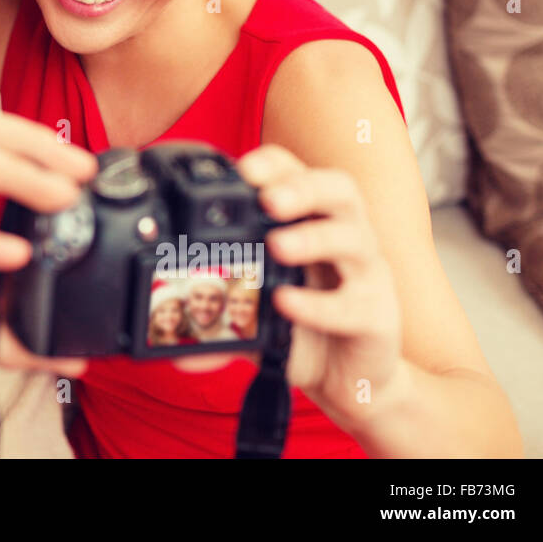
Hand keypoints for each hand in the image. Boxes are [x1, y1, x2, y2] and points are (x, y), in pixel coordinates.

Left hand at [229, 143, 404, 430]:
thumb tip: (164, 323)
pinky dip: (319, 304)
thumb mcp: (253, 311)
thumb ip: (213, 311)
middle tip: (267, 199)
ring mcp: (367, 275)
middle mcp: (345, 237)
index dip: (274, 164)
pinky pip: (355, 305)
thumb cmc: (301, 325)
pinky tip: (288, 303)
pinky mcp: (378, 318)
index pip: (298, 172)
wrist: (349, 377)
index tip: (241, 169)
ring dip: (314, 238)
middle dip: (303, 187)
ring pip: (355, 240)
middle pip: (339, 190)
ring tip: (278, 245)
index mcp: (313, 220)